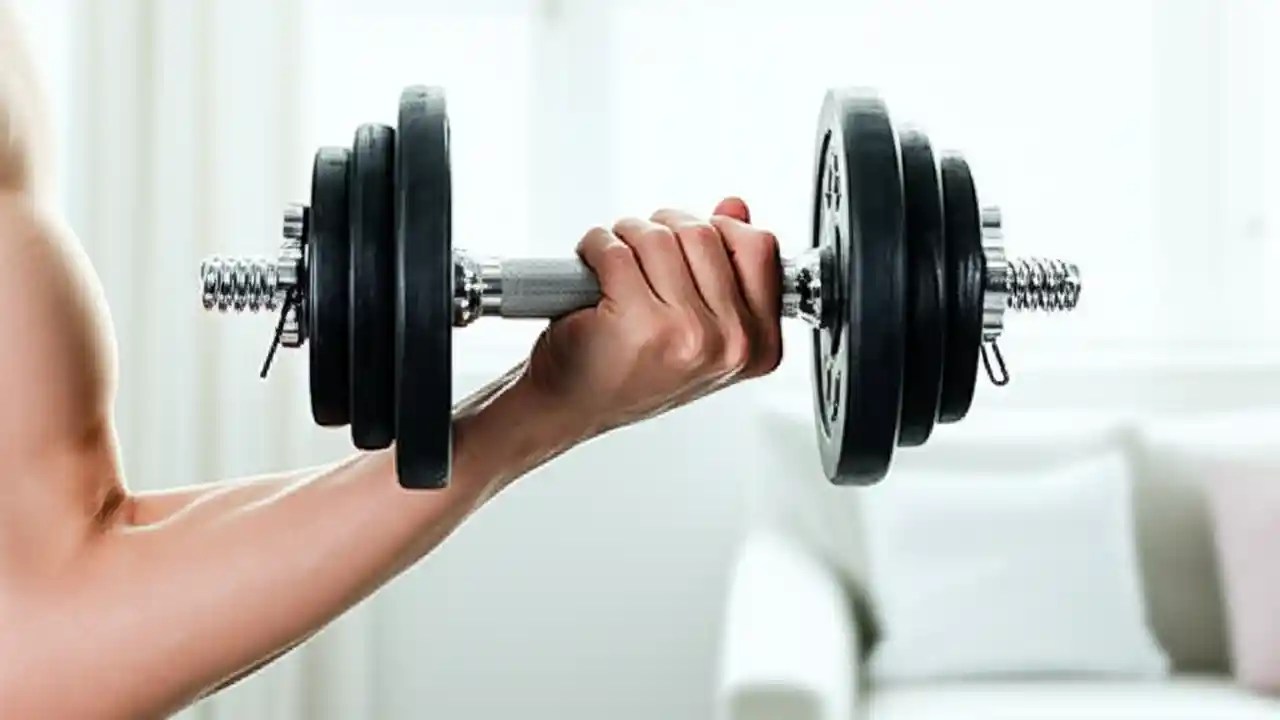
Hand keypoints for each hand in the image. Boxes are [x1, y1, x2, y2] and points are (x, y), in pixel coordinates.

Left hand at [523, 197, 782, 436]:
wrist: (572, 403)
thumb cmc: (628, 367)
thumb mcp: (697, 323)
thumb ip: (726, 265)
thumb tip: (734, 208)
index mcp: (758, 343)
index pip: (759, 247)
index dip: (718, 228)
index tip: (689, 241)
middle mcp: (730, 344)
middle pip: (704, 233)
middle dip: (664, 228)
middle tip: (641, 252)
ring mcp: (687, 335)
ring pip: (659, 237)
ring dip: (626, 236)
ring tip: (614, 262)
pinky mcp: (637, 323)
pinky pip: (617, 250)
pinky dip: (595, 247)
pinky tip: (591, 268)